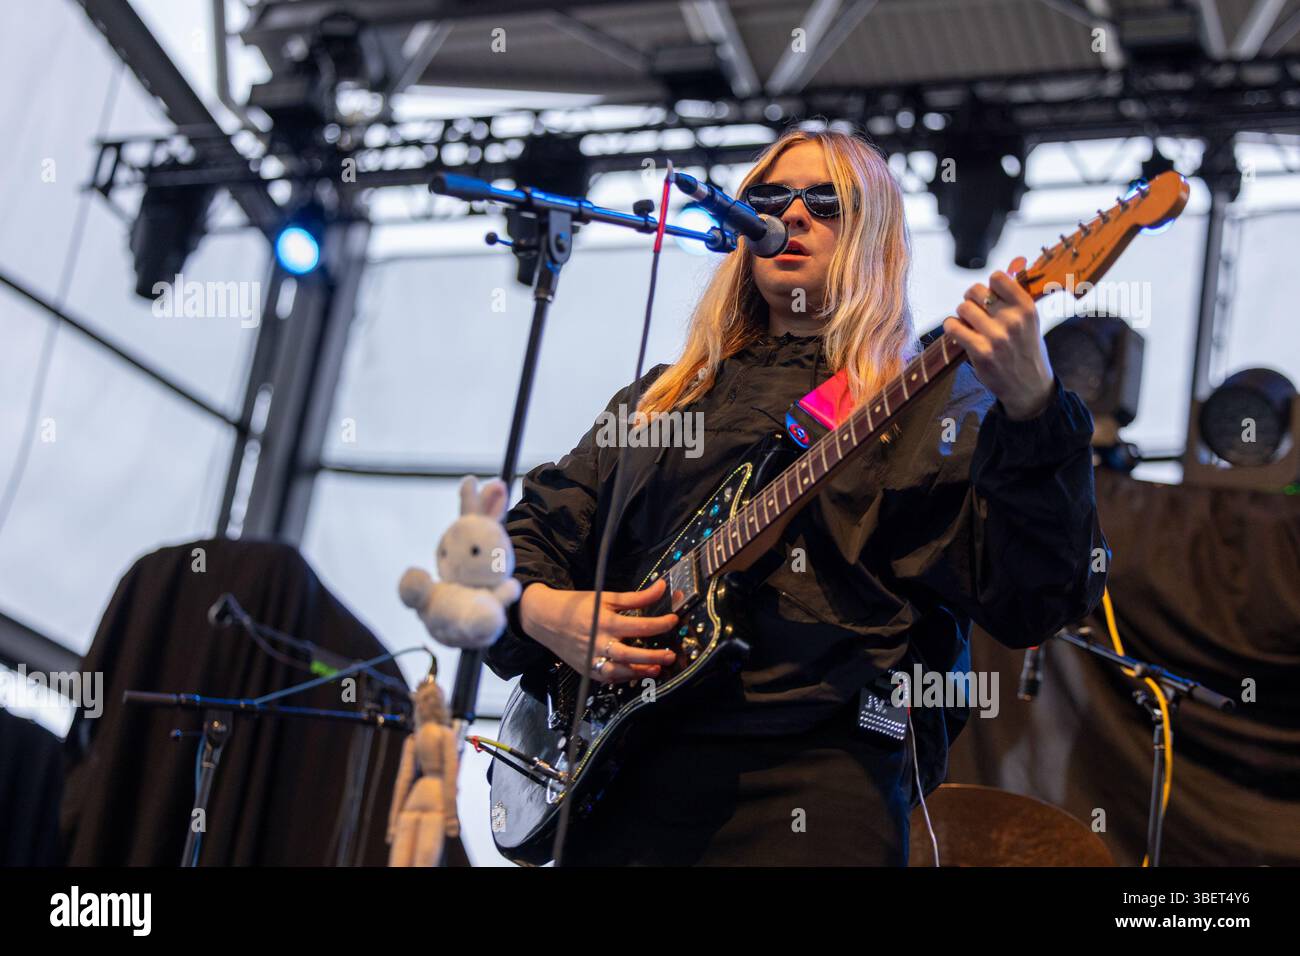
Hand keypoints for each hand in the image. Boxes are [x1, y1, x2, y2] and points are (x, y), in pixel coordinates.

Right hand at [519, 579, 677, 683]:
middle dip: (652, 656)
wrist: (545, 619)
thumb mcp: (606, 597)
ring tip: (656, 669)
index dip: (659, 624)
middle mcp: (598, 643)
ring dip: (639, 672)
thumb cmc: (578, 606)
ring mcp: (591, 659)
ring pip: (618, 671)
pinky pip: (608, 678)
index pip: (639, 625)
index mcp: (605, 621)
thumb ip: (636, 597)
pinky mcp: (587, 669)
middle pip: (629, 654)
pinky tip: (636, 672)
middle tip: (670, 655)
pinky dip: (623, 677)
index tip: (673, 620)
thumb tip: (662, 587)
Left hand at [944, 256, 1054, 420]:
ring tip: (969, 325)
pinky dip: (951, 327)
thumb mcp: (1029, 320)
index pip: (997, 277)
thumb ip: (1016, 294)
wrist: (1029, 387)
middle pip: (974, 291)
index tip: (990, 297)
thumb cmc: (1026, 349)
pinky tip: (959, 333)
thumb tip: (1015, 261)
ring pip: (962, 308)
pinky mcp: (980, 352)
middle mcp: (1013, 320)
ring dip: (961, 315)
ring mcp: (996, 337)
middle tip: (976, 313)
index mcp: (1027, 308)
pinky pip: (953, 327)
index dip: (988, 286)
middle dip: (971, 300)